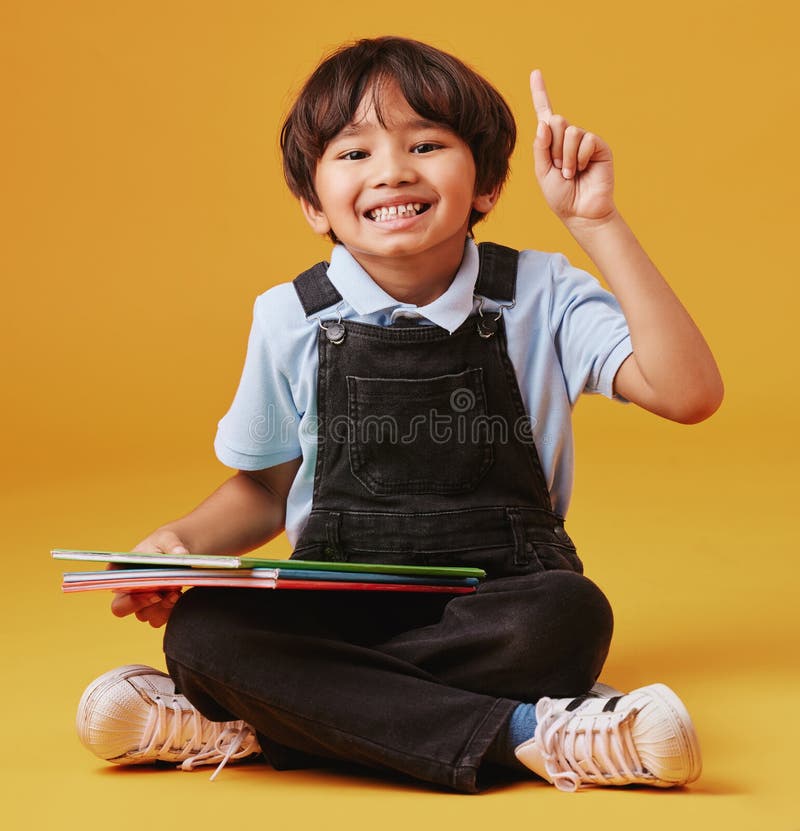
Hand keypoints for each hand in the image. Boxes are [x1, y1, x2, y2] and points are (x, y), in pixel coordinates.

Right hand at [109, 529, 185, 627]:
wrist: (179, 551)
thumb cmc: (165, 543)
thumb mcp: (168, 539)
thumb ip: (172, 545)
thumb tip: (181, 554)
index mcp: (119, 572)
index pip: (114, 592)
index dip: (130, 598)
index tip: (153, 591)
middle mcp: (126, 591)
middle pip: (123, 609)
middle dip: (146, 603)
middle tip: (164, 593)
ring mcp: (141, 602)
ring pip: (145, 616)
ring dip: (161, 607)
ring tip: (175, 592)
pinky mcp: (157, 608)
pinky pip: (160, 618)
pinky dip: (170, 610)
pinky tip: (178, 596)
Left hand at [531, 70, 615, 224]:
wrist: (581, 212)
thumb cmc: (561, 196)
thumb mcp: (542, 173)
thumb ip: (541, 148)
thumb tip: (545, 122)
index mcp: (551, 143)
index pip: (545, 115)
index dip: (540, 93)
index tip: (535, 73)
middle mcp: (568, 138)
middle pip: (555, 121)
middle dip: (553, 148)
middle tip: (559, 169)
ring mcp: (584, 140)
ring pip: (569, 131)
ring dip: (565, 157)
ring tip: (569, 173)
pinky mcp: (598, 146)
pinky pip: (585, 139)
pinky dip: (579, 157)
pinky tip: (582, 170)